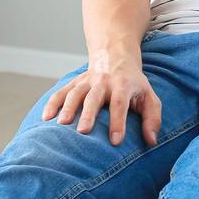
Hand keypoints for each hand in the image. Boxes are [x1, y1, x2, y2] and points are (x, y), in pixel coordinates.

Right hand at [42, 50, 161, 146]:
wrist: (116, 57)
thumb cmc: (134, 84)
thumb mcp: (149, 97)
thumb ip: (152, 118)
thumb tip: (151, 141)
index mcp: (123, 85)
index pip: (120, 104)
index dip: (118, 122)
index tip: (115, 141)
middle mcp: (104, 82)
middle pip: (94, 97)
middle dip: (88, 114)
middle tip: (83, 131)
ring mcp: (87, 81)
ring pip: (75, 93)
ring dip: (67, 108)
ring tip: (61, 124)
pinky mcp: (75, 82)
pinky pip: (61, 92)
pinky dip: (52, 103)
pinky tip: (46, 118)